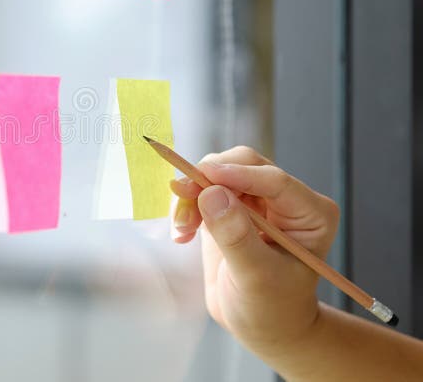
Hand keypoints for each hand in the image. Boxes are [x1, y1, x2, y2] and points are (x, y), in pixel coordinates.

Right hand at [169, 146, 339, 351]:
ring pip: (219, 173)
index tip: (201, 177)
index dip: (236, 174)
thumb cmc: (271, 308)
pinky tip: (182, 232)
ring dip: (193, 194)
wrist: (260, 325)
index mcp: (310, 213)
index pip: (274, 181)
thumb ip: (236, 237)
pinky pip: (205, 188)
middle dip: (208, 180)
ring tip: (181, 229)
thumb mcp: (256, 278)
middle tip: (181, 200)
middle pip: (243, 165)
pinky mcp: (232, 205)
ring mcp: (258, 200)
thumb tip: (212, 194)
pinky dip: (188, 203)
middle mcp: (286, 199)